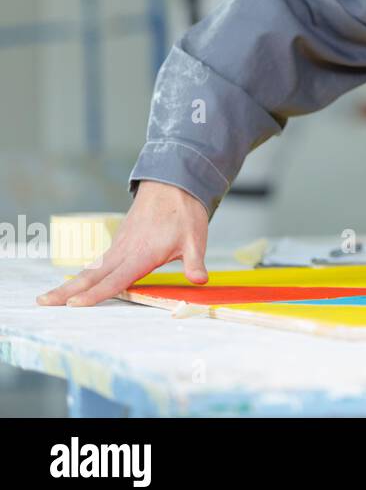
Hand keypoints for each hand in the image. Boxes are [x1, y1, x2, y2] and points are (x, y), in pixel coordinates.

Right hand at [36, 180, 209, 306]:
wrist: (173, 185)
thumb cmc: (184, 213)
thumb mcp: (195, 238)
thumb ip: (194, 261)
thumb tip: (200, 280)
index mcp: (142, 254)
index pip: (116, 279)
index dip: (96, 293)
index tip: (74, 304)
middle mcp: (125, 251)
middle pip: (92, 276)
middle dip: (67, 291)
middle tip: (42, 302)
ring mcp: (119, 247)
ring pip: (92, 269)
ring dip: (70, 283)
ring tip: (48, 298)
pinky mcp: (120, 243)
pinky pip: (98, 263)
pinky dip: (84, 275)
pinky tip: (75, 284)